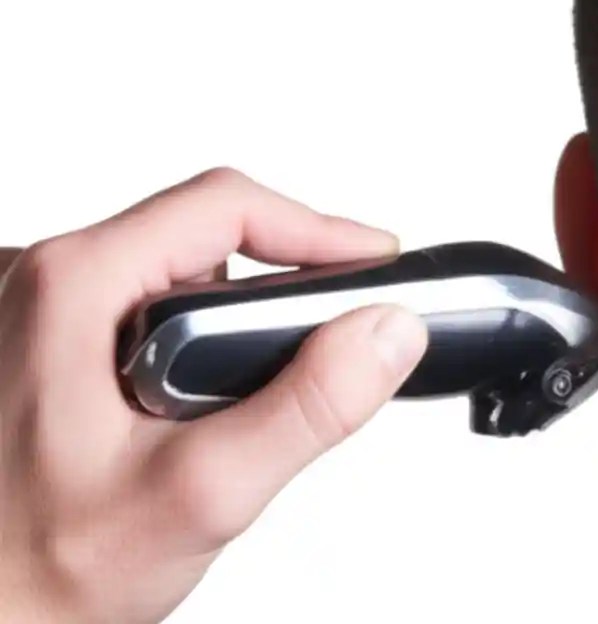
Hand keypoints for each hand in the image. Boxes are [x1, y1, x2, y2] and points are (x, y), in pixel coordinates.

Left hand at [0, 168, 428, 622]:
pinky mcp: (38, 345)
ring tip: (253, 397)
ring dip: (231, 322)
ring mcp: (32, 313)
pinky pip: (138, 307)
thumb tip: (384, 334)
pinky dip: (189, 341)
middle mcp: (41, 281)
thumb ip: (309, 405)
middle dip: (281, 287)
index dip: (319, 231)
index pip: (227, 207)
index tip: (375, 267)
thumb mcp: (202, 490)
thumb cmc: (37, 569)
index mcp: (72, 285)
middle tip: (334, 342)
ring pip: (173, 273)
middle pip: (203, 236)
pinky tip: (193, 409)